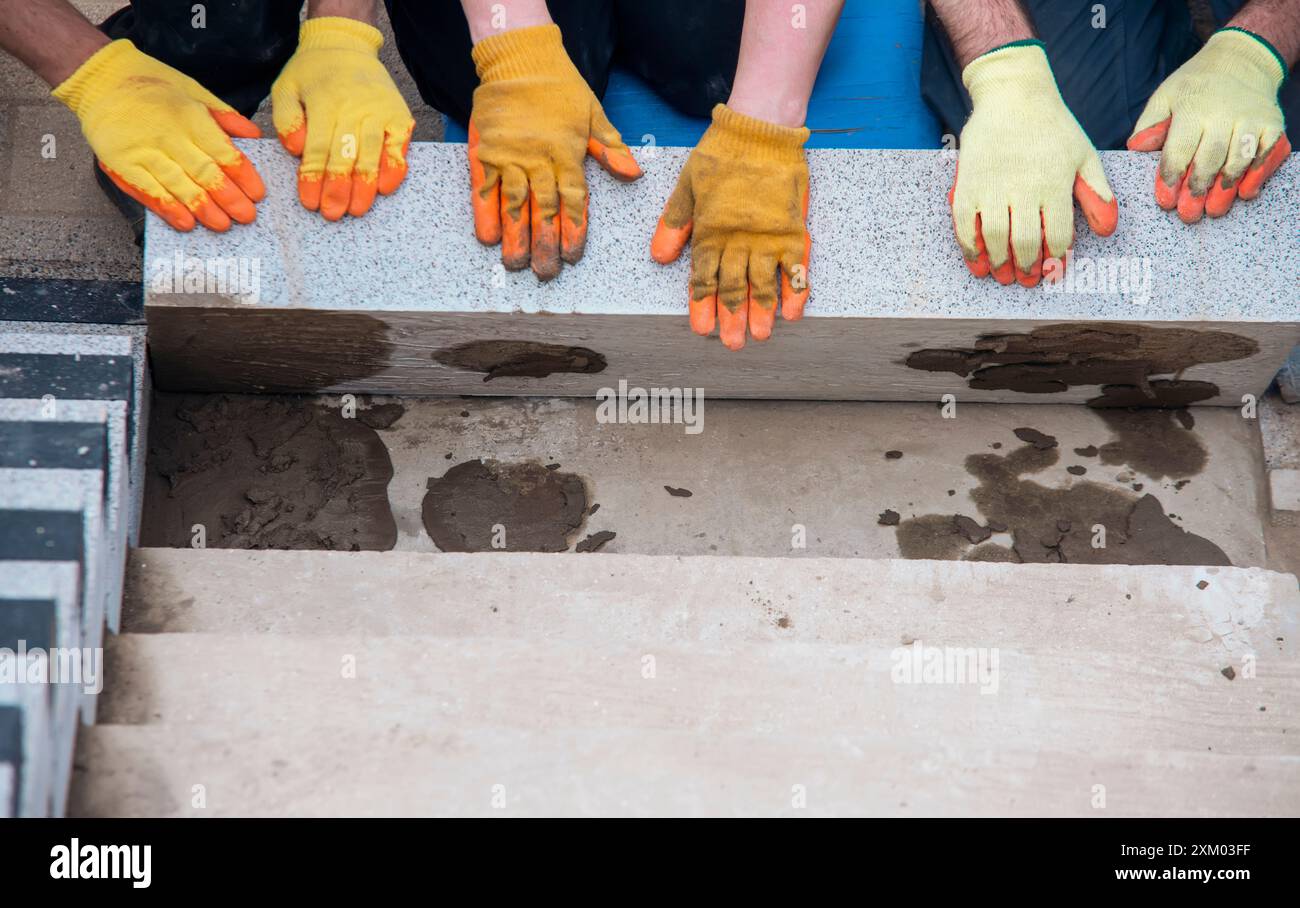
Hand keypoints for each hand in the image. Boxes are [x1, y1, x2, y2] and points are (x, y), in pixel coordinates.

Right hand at [52, 39, 264, 231]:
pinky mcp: (121, 164)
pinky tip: (185, 222)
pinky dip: (168, 208)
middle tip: (247, 216)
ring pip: (179, 186)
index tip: (258, 194)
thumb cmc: (152, 83)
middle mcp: (169, 136)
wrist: (100, 78)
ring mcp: (143, 152)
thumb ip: (224, 115)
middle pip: (205, 173)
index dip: (244, 176)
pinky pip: (148, 191)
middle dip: (230, 198)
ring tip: (222, 225)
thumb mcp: (193, 89)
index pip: (224, 152)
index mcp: (190, 117)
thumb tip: (254, 135)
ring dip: (203, 208)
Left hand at [272, 17, 414, 220]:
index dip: (313, 178)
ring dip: (364, 186)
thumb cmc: (312, 72)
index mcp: (324, 101)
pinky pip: (399, 147)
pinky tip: (385, 188)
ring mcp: (379, 111)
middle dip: (338, 189)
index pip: (318, 148)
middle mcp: (354, 106)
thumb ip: (286, 119)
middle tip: (332, 213)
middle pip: (345, 156)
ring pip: (372, 155)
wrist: (346, 44)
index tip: (310, 202)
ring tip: (357, 209)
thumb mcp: (286, 88)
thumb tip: (296, 150)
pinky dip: (394, 168)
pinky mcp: (399, 116)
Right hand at [468, 24, 640, 279]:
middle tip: (545, 273)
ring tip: (516, 264)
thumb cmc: (560, 87)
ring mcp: (509, 157)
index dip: (573, 230)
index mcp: (567, 155)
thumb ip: (611, 148)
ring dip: (515, 237)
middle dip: (545, 244)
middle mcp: (538, 160)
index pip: (573, 200)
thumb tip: (635, 173)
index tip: (572, 256)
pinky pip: (484, 188)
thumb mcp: (593, 114)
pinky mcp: (484, 152)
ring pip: (514, 204)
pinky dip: (485, 213)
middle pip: (543, 210)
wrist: (519, 59)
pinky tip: (487, 237)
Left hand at [650, 105, 809, 350]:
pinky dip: (795, 291)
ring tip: (759, 336)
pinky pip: (795, 268)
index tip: (702, 329)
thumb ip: (674, 224)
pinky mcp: (792, 229)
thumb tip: (658, 258)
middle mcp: (738, 240)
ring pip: (763, 284)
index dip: (702, 305)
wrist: (761, 131)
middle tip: (731, 344)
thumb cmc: (720, 155)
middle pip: (733, 288)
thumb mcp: (686, 186)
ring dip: (761, 313)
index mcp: (709, 232)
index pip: (703, 278)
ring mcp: (767, 237)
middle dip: (731, 318)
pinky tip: (793, 312)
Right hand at [950, 41, 1117, 286]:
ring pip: (994, 237)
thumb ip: (1096, 194)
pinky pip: (965, 224)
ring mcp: (993, 186)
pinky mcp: (969, 183)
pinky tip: (976, 260)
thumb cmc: (1053, 127)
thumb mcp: (1084, 156)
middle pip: (1025, 242)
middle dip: (1026, 267)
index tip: (1051, 271)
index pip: (1058, 234)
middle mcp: (1024, 188)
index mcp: (1055, 184)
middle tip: (1025, 280)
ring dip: (998, 262)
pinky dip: (970, 247)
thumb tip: (1107, 231)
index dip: (1055, 258)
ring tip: (1003, 275)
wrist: (1012, 94)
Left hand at [1127, 28, 1289, 222]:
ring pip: (1240, 159)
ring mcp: (1252, 118)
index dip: (1171, 178)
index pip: (1180, 149)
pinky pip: (1267, 154)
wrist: (1240, 62)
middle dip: (1198, 189)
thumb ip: (1149, 125)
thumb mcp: (1164, 98)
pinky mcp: (1274, 124)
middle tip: (1188, 214)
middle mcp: (1225, 112)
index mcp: (1193, 108)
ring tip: (1213, 210)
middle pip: (1210, 159)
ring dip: (1226, 188)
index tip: (1165, 201)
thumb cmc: (1194, 88)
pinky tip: (1244, 193)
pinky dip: (1257, 175)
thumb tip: (1136, 148)